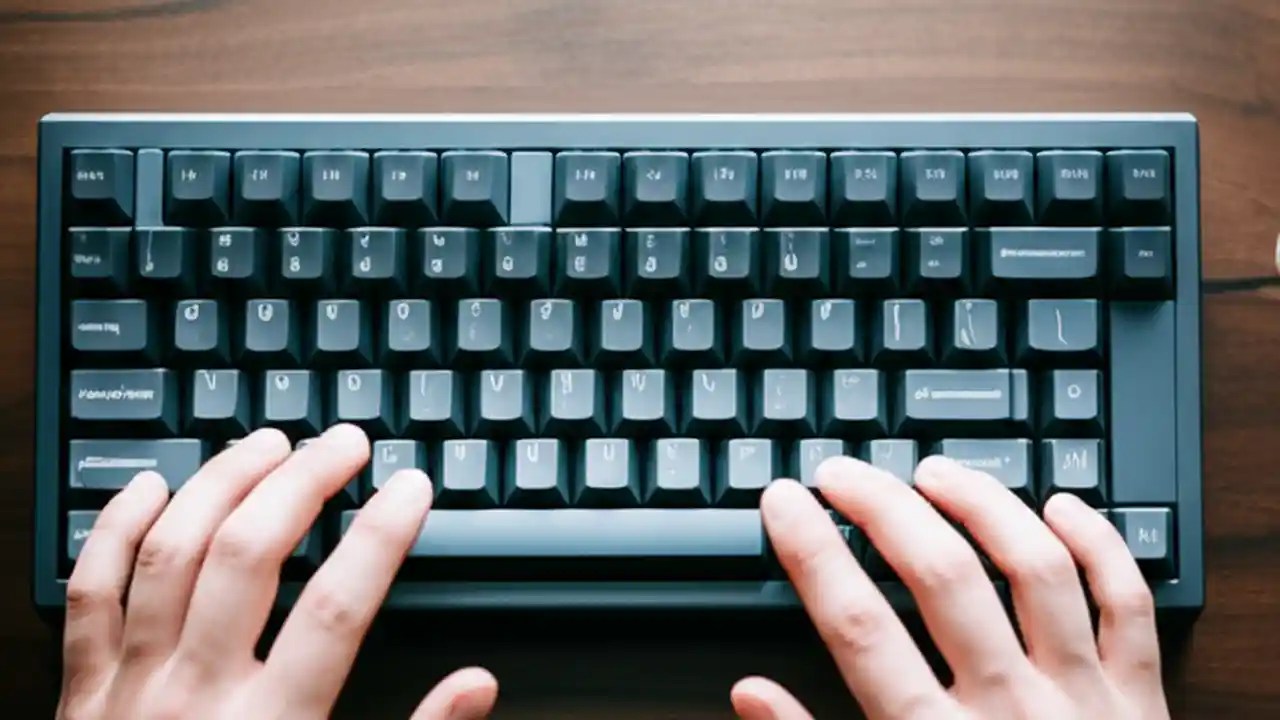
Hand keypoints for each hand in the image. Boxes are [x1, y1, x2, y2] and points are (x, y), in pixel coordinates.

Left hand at [57, 425, 497, 719]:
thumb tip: (477, 687)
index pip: (338, 608)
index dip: (381, 536)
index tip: (410, 488)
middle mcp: (197, 696)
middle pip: (248, 557)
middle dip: (304, 483)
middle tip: (344, 443)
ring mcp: (132, 688)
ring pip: (170, 554)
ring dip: (220, 484)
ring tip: (267, 443)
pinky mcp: (81, 693)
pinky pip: (89, 592)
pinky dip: (114, 530)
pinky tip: (148, 486)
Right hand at [733, 456, 1168, 719]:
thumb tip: (751, 696)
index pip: (857, 625)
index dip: (813, 552)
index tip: (785, 503)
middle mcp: (1009, 709)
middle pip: (942, 577)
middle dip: (882, 508)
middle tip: (843, 472)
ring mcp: (1082, 698)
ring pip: (1035, 568)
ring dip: (982, 505)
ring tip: (935, 472)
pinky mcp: (1142, 699)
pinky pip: (1127, 602)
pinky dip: (1100, 543)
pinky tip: (1061, 507)